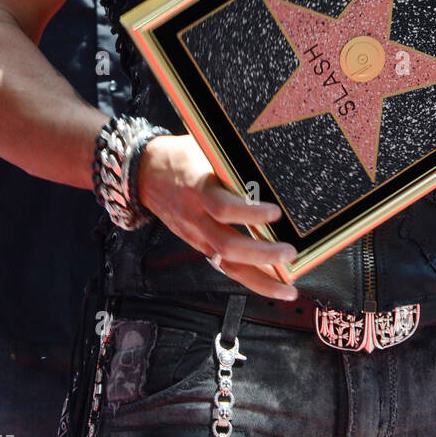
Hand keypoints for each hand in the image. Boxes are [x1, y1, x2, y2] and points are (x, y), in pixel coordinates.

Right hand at [137, 135, 299, 300]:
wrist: (146, 174)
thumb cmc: (181, 156)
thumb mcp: (204, 149)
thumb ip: (231, 158)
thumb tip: (268, 158)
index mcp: (198, 188)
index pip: (222, 207)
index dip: (249, 213)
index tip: (275, 213)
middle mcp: (196, 217)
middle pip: (226, 245)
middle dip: (261, 254)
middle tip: (289, 253)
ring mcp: (196, 236)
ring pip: (226, 265)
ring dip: (259, 280)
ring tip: (287, 288)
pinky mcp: (199, 245)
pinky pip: (224, 266)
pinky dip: (249, 279)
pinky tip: (271, 286)